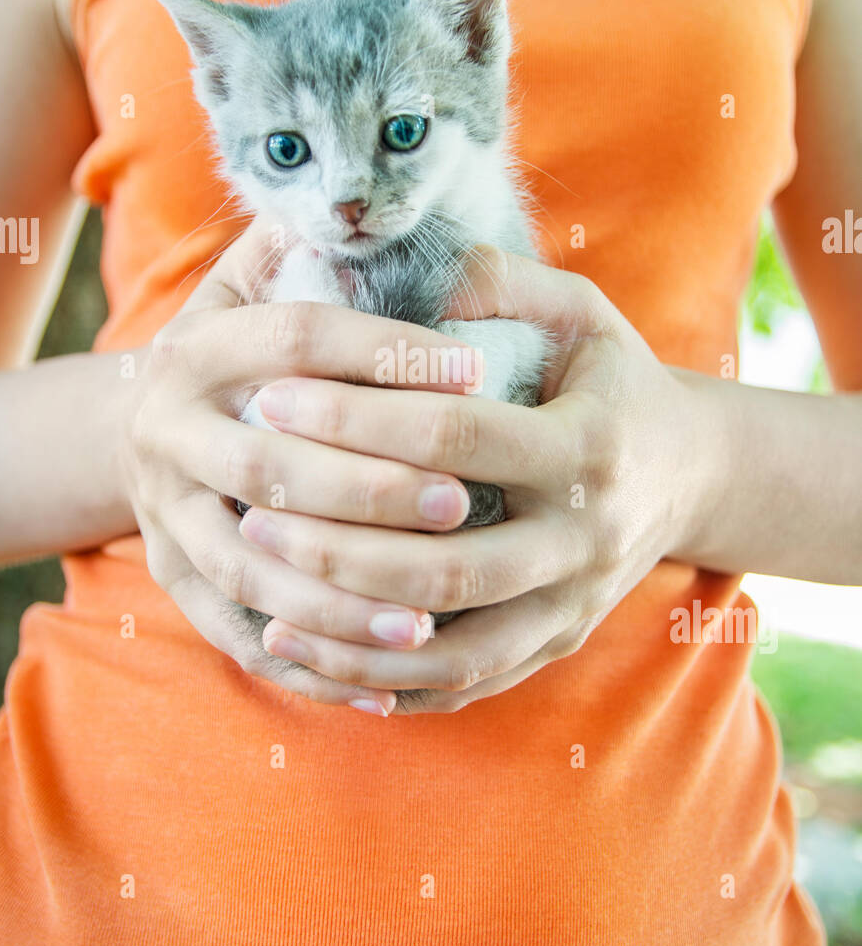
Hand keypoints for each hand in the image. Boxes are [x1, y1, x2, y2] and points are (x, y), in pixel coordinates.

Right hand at [121, 219, 480, 712]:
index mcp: (198, 345)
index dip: (388, 355)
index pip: (300, 341)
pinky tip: (386, 688)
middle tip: (462, 503)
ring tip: (429, 621)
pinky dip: (309, 666)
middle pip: (274, 469)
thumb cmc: (241, 348)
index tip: (476, 371)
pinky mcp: (171, 577)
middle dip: (371, 490)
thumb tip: (390, 211)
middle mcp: (167, 430)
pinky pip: (237, 635)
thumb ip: (312, 254)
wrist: (143, 419)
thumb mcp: (256, 283)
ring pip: (252, 571)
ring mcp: (163, 513)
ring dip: (342, 601)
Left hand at [243, 247, 715, 713]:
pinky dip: (390, 681)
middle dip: (339, 545)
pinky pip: (467, 682)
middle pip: (446, 563)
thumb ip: (500, 280)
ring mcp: (573, 605)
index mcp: (587, 446)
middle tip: (252, 513)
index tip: (271, 398)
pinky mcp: (556, 644)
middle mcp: (585, 539)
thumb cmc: (615, 380)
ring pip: (453, 648)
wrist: (692, 473)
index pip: (454, 437)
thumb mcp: (580, 313)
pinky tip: (322, 657)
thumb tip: (409, 263)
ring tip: (270, 607)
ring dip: (353, 635)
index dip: (356, 417)